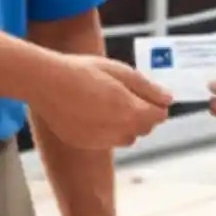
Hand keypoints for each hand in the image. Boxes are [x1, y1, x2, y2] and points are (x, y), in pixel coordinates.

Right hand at [29, 55, 171, 149]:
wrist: (47, 83)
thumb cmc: (85, 71)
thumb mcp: (120, 71)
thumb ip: (147, 88)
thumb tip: (168, 100)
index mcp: (132, 112)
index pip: (159, 116)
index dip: (155, 104)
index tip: (146, 94)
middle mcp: (120, 132)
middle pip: (144, 128)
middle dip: (141, 114)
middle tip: (125, 95)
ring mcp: (102, 141)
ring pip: (126, 137)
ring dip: (125, 125)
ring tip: (107, 103)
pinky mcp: (86, 144)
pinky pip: (106, 141)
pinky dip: (105, 130)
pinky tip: (91, 113)